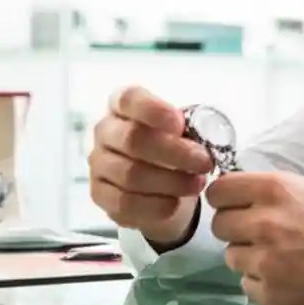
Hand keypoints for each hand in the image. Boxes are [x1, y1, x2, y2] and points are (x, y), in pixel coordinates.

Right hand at [89, 86, 215, 246]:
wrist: (160, 182)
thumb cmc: (172, 145)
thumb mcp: (182, 129)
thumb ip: (188, 128)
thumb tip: (203, 140)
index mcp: (123, 105)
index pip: (129, 99)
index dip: (153, 110)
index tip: (179, 124)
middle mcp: (106, 130)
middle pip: (133, 139)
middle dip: (174, 152)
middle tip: (204, 162)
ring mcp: (99, 163)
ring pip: (130, 174)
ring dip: (170, 181)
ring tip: (197, 184)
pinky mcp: (100, 194)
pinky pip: (125, 203)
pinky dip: (154, 205)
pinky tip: (175, 204)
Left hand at [206, 171, 303, 304]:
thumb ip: (267, 193)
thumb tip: (233, 198)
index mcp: (275, 190)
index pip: (219, 192)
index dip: (224, 199)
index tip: (233, 206)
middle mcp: (265, 223)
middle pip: (219, 226)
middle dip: (235, 229)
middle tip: (259, 234)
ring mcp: (266, 261)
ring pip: (231, 257)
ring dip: (249, 257)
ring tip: (279, 257)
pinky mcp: (271, 293)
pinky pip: (246, 284)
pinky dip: (262, 282)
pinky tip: (286, 277)